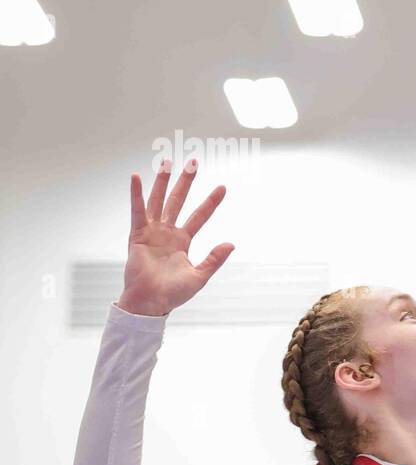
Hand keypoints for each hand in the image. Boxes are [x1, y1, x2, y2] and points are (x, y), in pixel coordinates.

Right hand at [115, 159, 234, 316]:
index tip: (223, 187)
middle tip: (193, 162)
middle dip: (186, 182)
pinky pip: (137, 211)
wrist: (150, 303)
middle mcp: (167, 233)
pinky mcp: (137, 235)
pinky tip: (136, 177)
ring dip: (162, 182)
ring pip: (159, 201)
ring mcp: (152, 232)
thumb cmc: (173, 294)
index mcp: (183, 241)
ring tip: (167, 161)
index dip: (211, 202)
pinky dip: (136, 194)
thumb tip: (232, 243)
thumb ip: (214, 259)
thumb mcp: (200, 276)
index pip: (200, 216)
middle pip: (179, 201)